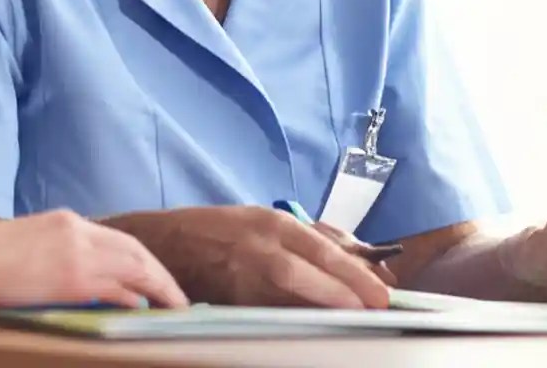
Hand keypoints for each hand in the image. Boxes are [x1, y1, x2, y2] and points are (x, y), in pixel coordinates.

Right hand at [0, 210, 187, 309]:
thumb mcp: (28, 245)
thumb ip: (58, 255)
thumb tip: (81, 280)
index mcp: (68, 222)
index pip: (120, 239)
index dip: (143, 259)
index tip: (156, 276)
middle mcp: (79, 232)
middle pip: (137, 251)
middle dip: (161, 274)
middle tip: (177, 296)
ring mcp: (77, 253)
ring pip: (136, 267)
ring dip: (160, 287)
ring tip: (175, 306)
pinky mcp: (71, 277)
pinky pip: (117, 287)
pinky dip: (136, 298)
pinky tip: (146, 310)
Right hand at [102, 206, 390, 308]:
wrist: (166, 245)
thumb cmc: (224, 230)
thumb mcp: (266, 221)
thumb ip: (307, 239)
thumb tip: (355, 258)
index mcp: (273, 224)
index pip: (322, 251)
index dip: (354, 275)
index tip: (380, 294)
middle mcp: (259, 249)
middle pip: (310, 277)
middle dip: (346, 296)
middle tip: (375, 310)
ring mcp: (243, 278)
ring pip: (294, 301)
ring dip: (326, 312)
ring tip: (355, 319)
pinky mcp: (231, 303)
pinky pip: (273, 314)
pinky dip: (298, 320)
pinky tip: (318, 325)